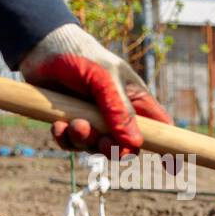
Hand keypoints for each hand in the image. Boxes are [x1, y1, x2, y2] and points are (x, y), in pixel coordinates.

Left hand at [19, 24, 170, 156]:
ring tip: (74, 124)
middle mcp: (117, 115)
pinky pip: (72, 144)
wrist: (41, 47)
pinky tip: (58, 125)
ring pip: (96, 147)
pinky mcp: (70, 123)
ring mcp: (94, 121)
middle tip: (102, 142)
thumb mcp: (105, 79)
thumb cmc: (82, 56)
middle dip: (113, 149)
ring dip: (85, 141)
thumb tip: (134, 144)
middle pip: (126, 146)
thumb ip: (120, 111)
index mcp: (136, 101)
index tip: (173, 168)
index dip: (167, 148)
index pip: (159, 128)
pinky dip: (65, 139)